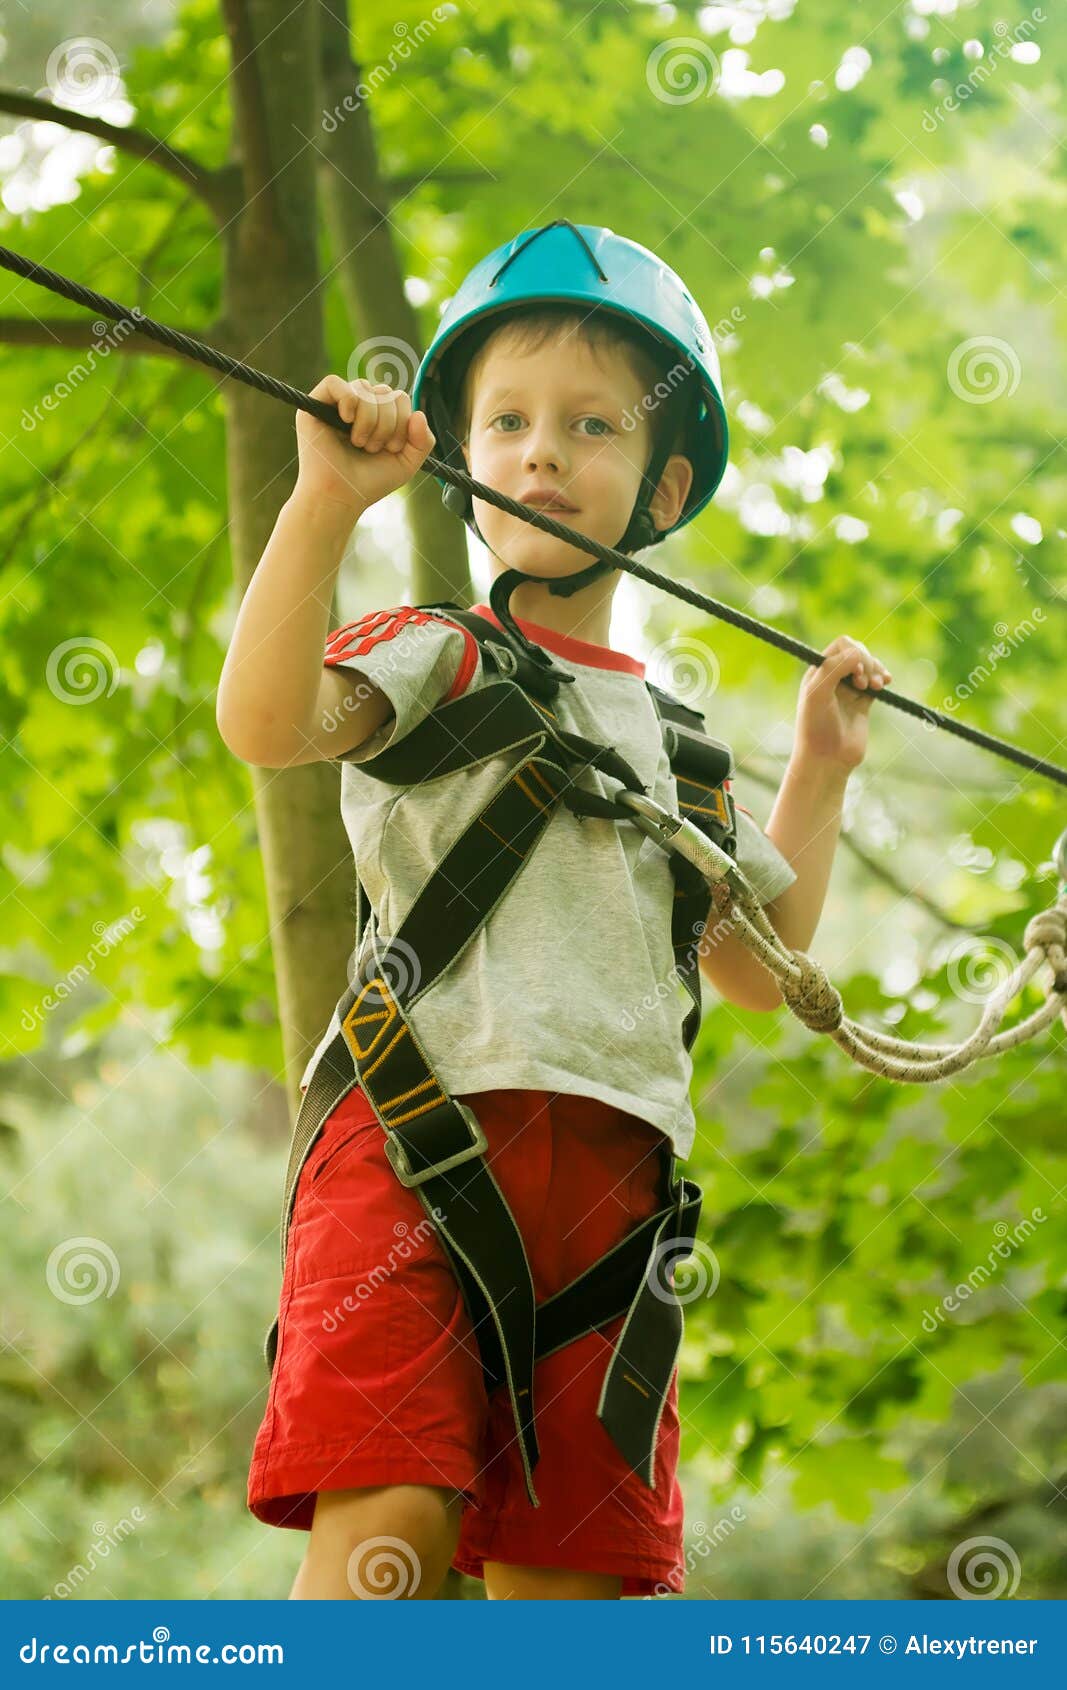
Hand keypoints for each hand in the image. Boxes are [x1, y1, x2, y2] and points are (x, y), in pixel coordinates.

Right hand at [294, 373, 435, 515]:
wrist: (340, 497)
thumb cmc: (369, 483)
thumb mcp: (406, 463)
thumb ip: (423, 441)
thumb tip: (419, 414)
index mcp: (377, 417)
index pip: (398, 397)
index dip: (402, 419)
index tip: (392, 447)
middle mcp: (357, 407)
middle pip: (384, 390)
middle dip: (386, 422)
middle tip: (373, 448)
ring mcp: (335, 405)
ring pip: (363, 387)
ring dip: (369, 419)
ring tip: (359, 443)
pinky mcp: (314, 406)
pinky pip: (334, 382)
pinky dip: (347, 400)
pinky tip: (347, 420)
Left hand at [794, 634, 891, 772]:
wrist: (826, 759)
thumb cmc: (816, 726)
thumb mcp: (817, 693)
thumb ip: (834, 668)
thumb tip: (858, 652)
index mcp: (819, 671)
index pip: (842, 645)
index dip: (854, 652)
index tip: (855, 671)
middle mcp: (833, 677)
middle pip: (858, 651)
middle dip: (867, 662)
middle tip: (863, 683)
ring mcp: (849, 689)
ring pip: (870, 665)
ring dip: (876, 670)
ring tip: (876, 686)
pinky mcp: (863, 702)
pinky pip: (876, 681)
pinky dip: (883, 677)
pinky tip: (886, 683)